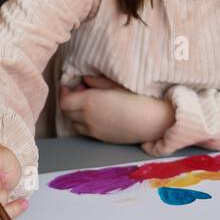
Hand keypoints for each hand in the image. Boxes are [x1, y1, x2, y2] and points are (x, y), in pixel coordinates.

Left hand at [59, 75, 174, 143]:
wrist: (154, 122)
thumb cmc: (139, 99)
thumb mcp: (117, 85)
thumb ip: (98, 82)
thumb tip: (85, 80)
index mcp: (90, 102)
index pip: (64, 101)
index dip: (64, 93)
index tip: (70, 86)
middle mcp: (88, 118)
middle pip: (67, 113)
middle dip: (70, 102)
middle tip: (81, 92)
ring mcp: (95, 131)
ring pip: (75, 124)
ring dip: (76, 114)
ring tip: (89, 105)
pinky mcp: (103, 139)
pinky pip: (86, 131)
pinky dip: (85, 123)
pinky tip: (98, 116)